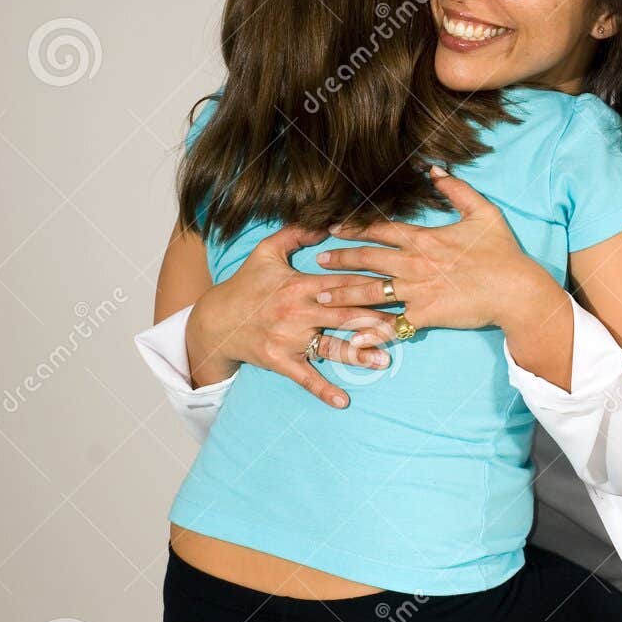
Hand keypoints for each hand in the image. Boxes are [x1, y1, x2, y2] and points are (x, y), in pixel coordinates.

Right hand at [186, 223, 403, 409]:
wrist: (216, 320)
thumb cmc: (246, 284)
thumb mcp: (267, 252)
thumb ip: (296, 233)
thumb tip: (325, 220)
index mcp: (299, 284)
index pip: (342, 283)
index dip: (371, 285)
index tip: (397, 287)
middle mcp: (298, 312)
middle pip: (343, 315)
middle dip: (375, 319)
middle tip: (405, 324)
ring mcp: (289, 339)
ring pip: (330, 347)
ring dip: (358, 354)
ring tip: (384, 360)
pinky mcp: (280, 361)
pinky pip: (304, 377)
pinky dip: (323, 390)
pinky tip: (343, 401)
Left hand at [316, 167, 548, 333]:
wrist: (515, 289)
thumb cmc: (501, 252)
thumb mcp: (482, 212)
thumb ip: (456, 189)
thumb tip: (435, 169)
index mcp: (423, 238)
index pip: (380, 230)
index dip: (354, 228)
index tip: (333, 229)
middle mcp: (413, 263)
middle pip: (367, 259)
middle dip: (339, 260)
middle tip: (318, 263)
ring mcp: (416, 290)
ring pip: (370, 291)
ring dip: (343, 293)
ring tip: (321, 296)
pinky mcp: (424, 315)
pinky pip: (392, 325)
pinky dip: (371, 333)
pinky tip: (351, 338)